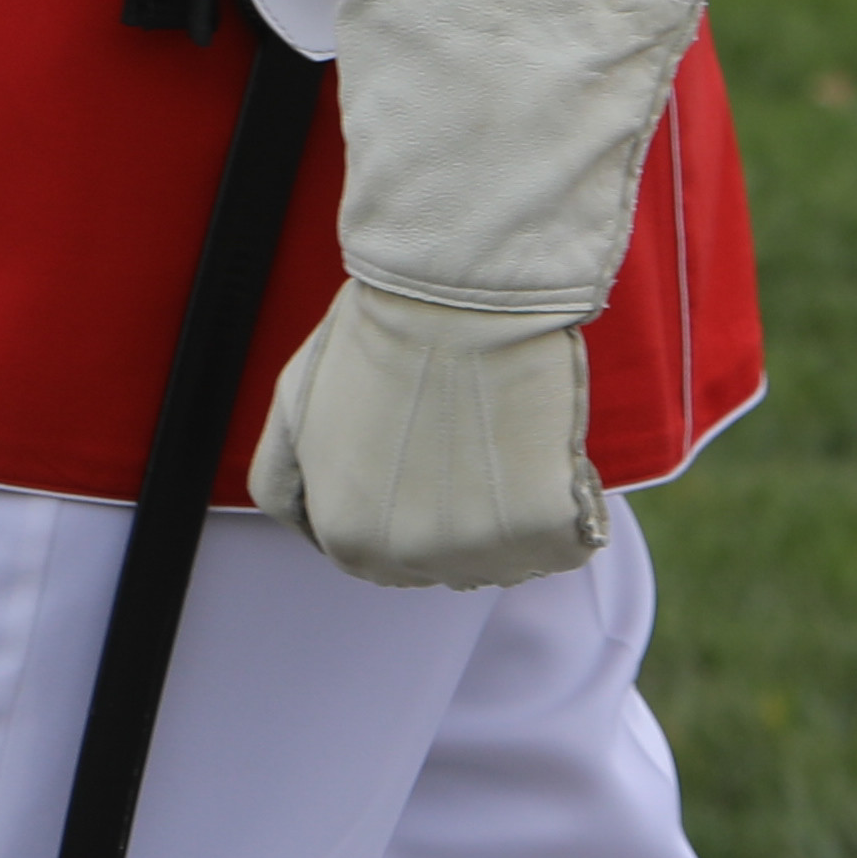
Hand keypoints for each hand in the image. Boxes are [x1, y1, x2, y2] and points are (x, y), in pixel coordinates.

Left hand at [249, 289, 600, 588]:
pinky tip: (539, 442)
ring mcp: (479, 552)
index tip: (422, 455)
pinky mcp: (547, 531)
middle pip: (448, 563)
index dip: (406, 505)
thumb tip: (307, 528)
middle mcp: (408, 561)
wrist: (451, 294)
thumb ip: (287, 483)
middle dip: (457, 513)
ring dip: (512, 509)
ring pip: (510, 556)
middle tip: (463, 438)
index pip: (383, 559)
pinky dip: (567, 497)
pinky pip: (569, 539)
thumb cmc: (374, 338)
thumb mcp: (294, 412)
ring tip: (497, 434)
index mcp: (346, 541)